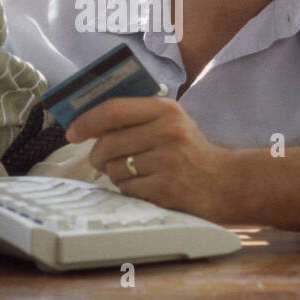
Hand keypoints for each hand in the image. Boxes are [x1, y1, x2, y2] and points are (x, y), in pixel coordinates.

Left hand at [66, 97, 232, 221]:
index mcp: (166, 110)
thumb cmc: (192, 152)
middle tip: (99, 160)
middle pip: (108, 142)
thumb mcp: (173, 122)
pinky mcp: (165, 188)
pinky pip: (126, 189)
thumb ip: (138, 117)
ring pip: (114, 168)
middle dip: (97, 155)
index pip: (114, 110)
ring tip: (136, 173)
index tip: (73, 131)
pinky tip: (146, 186)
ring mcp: (167, 161)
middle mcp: (167, 132)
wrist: (227, 183)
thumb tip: (89, 121)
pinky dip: (129, 190)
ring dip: (116, 174)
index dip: (87, 121)